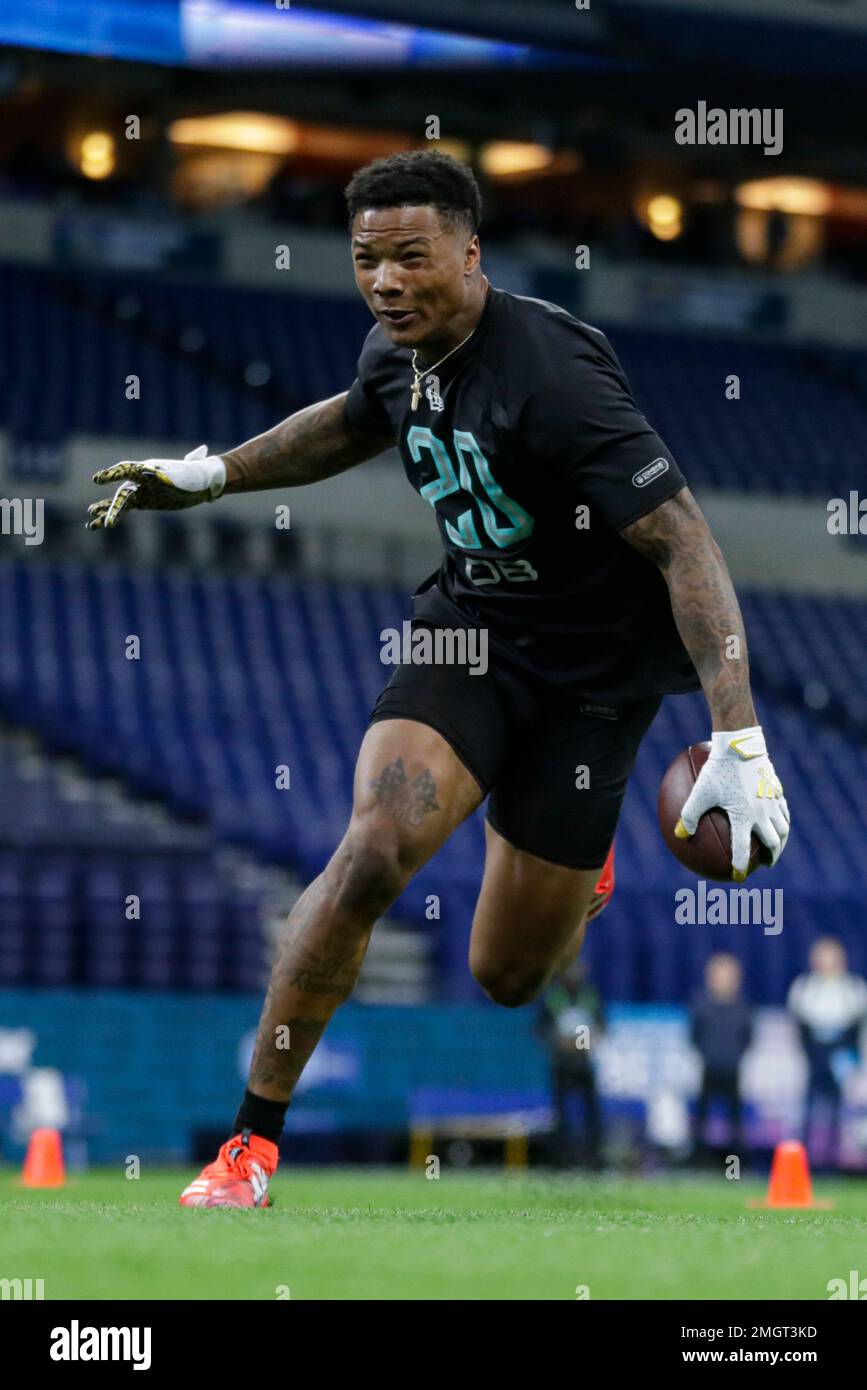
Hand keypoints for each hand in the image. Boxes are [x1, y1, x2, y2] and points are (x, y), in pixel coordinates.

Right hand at [87, 445, 225, 528]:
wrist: (202, 483)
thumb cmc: (194, 475)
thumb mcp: (185, 474)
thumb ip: (174, 472)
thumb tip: (165, 468)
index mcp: (149, 469)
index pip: (126, 470)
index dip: (112, 474)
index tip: (98, 480)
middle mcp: (140, 479)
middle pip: (122, 492)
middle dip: (110, 505)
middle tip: (94, 513)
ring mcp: (140, 490)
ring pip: (119, 502)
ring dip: (105, 512)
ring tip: (91, 524)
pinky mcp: (143, 502)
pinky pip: (125, 509)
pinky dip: (113, 515)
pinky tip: (100, 524)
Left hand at [675, 726, 789, 880]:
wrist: (740, 745)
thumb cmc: (718, 769)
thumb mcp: (699, 792)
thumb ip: (688, 815)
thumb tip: (680, 834)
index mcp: (744, 818)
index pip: (743, 850)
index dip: (740, 866)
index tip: (738, 877)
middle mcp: (763, 814)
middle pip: (773, 843)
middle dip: (770, 857)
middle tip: (763, 864)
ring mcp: (773, 802)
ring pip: (784, 829)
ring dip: (781, 842)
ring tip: (774, 848)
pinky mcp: (778, 790)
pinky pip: (784, 812)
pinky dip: (783, 822)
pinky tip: (777, 821)